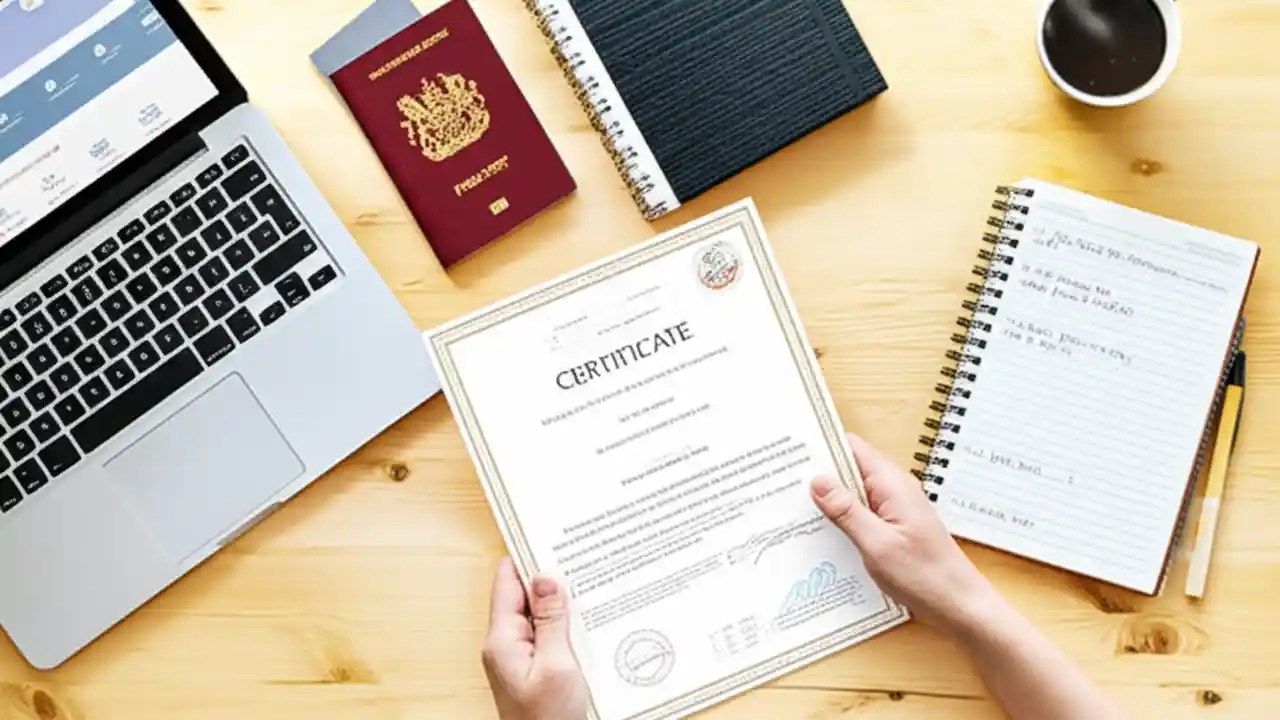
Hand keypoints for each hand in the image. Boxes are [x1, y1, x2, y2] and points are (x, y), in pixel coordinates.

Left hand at [483, 558, 589, 719]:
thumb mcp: (557, 667)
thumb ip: (551, 621)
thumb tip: (545, 578)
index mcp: (503, 640)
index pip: (507, 583)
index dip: (527, 557)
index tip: (548, 535)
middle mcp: (506, 645)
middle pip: (524, 596)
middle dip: (549, 577)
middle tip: (578, 556)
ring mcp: (520, 658)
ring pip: (540, 616)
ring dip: (562, 603)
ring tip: (588, 582)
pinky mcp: (535, 670)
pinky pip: (548, 636)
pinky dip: (566, 625)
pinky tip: (586, 621)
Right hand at [811, 434, 996, 633]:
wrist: (959, 605)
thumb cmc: (925, 576)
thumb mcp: (877, 544)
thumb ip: (847, 511)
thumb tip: (818, 481)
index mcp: (892, 485)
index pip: (852, 448)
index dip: (822, 447)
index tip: (791, 453)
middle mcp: (894, 490)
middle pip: (850, 468)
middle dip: (819, 475)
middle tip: (783, 484)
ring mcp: (894, 508)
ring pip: (854, 492)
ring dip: (829, 500)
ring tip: (795, 508)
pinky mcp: (893, 526)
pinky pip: (862, 512)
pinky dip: (842, 517)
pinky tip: (823, 532)